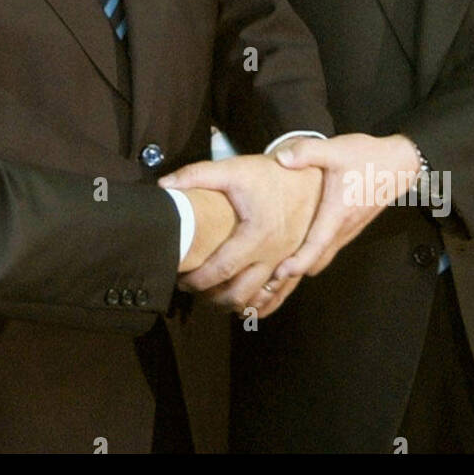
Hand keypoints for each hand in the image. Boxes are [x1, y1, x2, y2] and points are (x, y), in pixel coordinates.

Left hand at [160, 154, 324, 317]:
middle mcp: (275, 254)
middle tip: (194, 291)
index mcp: (257, 234)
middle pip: (240, 293)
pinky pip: (280, 294)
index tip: (181, 280)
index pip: (221, 269)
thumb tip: (163, 185)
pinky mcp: (297, 263)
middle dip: (213, 299)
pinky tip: (245, 304)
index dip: (198, 280)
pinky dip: (261, 305)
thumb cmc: (269, 173)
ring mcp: (288, 262)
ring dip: (236, 305)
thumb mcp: (233, 169)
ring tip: (213, 298)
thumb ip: (196, 175)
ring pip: (260, 299)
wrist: (310, 175)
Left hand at [270, 133, 419, 278]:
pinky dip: (315, 252)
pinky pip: (332, 245)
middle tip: (272, 274)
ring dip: (306, 262)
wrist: (400, 162)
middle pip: (319, 260)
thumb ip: (306, 152)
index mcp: (338, 212)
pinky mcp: (352, 224)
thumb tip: (282, 158)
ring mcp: (350, 228)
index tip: (280, 273)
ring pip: (326, 254)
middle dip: (297, 270)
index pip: (316, 246)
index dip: (297, 263)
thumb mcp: (335, 149)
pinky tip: (301, 243)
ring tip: (281, 263)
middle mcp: (345, 226)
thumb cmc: (370, 158)